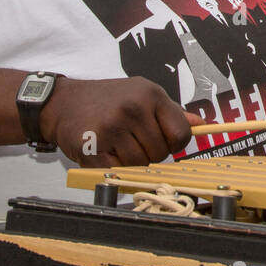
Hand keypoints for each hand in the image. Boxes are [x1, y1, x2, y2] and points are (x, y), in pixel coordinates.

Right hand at [40, 76, 201, 167]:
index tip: (163, 141)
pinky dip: (113, 167)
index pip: (181, 134)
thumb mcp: (142, 95)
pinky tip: (105, 151)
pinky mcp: (93, 146)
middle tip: (132, 140)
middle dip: (150, 153)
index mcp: (151, 95)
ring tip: (117, 144)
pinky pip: (118, 170)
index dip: (175, 144)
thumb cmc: (107, 100)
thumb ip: (171, 113)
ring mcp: (112, 127)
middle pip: (161, 153)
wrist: (63, 102)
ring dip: (131, 161)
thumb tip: (202, 125)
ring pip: (140, 164)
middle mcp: (133, 108)